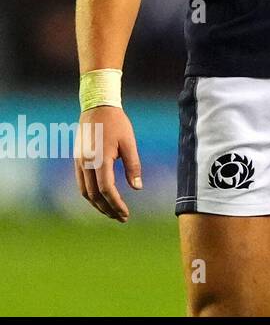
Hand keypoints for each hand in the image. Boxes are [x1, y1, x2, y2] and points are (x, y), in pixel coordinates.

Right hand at [74, 106, 142, 221]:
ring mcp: (79, 162)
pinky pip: (82, 184)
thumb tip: (137, 188)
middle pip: (94, 195)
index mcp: (100, 160)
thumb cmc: (117, 123)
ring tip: (112, 213)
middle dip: (107, 209)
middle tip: (121, 218)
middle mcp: (85, 164)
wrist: (97, 106)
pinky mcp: (77, 160)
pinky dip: (91, 195)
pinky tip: (101, 199)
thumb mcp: (129, 143)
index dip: (116, 204)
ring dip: (97, 205)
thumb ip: (133, 166)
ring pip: (85, 192)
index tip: (126, 214)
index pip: (106, 190)